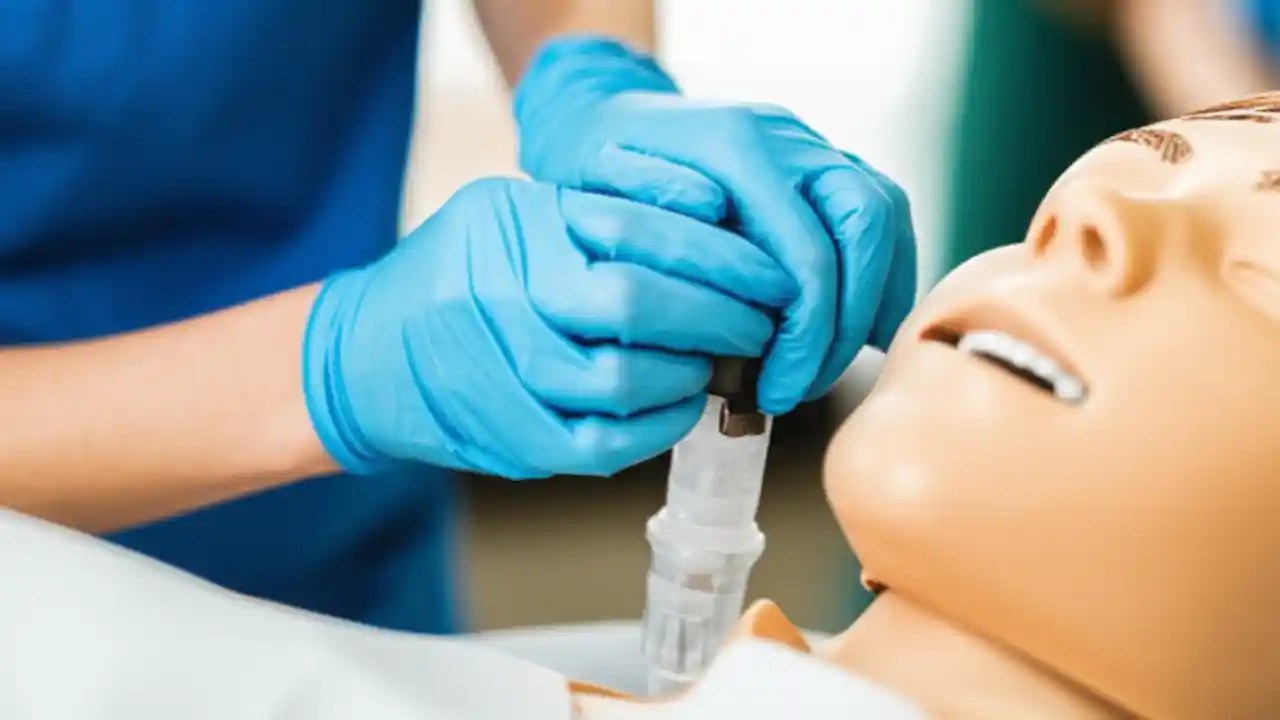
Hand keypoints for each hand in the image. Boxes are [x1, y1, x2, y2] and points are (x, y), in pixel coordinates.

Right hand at [303, 178, 793, 478]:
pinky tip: (681, 405)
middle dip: (718, 317)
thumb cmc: (454, 271)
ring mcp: (506, 376)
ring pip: (625, 381)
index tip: (765, 270)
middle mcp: (505, 300)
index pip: (636, 236)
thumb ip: (599, 208)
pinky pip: (605, 444)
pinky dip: (658, 427)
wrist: (367, 354)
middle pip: (637, 307)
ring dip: (691, 373)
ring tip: (718, 360)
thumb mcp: (512, 211)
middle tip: (759, 321)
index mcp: (514, 232)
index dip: (716, 258)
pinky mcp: (515, 442)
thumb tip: (707, 213)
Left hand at [514, 36, 916, 413]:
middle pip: (865, 225)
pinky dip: (881, 274)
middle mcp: (786, 136)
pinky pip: (881, 212)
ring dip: (873, 300)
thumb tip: (723, 281)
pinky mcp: (820, 164)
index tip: (774, 390)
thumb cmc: (590, 174)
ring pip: (884, 213)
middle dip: (845, 323)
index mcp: (736, 145)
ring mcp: (809, 145)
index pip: (807, 250)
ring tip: (831, 366)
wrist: (598, 120)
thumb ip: (656, 233)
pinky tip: (861, 331)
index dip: (805, 334)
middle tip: (802, 385)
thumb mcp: (598, 202)